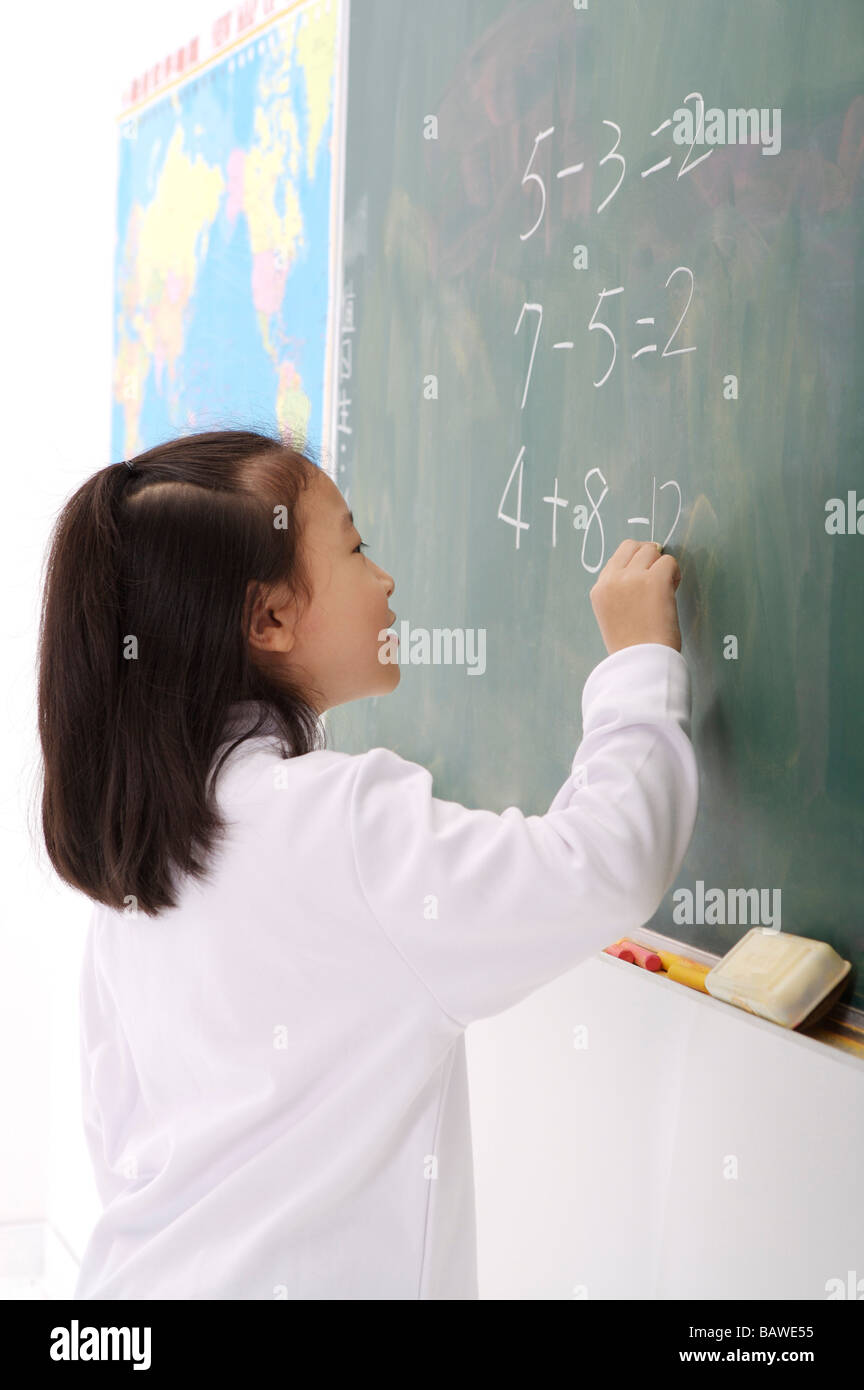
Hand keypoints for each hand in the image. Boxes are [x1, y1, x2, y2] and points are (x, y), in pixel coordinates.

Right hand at [589, 540, 682, 654]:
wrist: (641, 663)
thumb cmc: (631, 647)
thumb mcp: (612, 615)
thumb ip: (619, 591)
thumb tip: (643, 568)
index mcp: (599, 590)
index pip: (618, 556)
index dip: (636, 562)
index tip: (645, 577)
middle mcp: (612, 580)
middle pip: (634, 547)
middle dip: (648, 558)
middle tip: (657, 579)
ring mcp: (632, 578)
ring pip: (652, 551)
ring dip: (662, 566)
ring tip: (664, 590)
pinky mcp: (654, 580)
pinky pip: (669, 561)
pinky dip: (674, 574)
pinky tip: (672, 592)